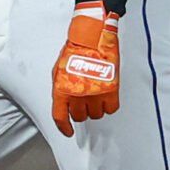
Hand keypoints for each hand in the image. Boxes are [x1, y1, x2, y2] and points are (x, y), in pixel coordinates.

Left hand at [50, 4, 120, 136]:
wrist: (92, 37)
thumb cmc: (74, 50)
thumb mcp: (58, 71)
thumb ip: (60, 88)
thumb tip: (64, 102)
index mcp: (62, 89)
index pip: (60, 117)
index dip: (64, 127)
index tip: (68, 131)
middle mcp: (78, 94)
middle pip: (79, 116)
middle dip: (80, 112)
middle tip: (82, 103)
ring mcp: (96, 94)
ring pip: (95, 115)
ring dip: (94, 109)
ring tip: (94, 96)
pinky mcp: (111, 91)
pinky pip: (110, 109)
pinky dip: (108, 106)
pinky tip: (105, 97)